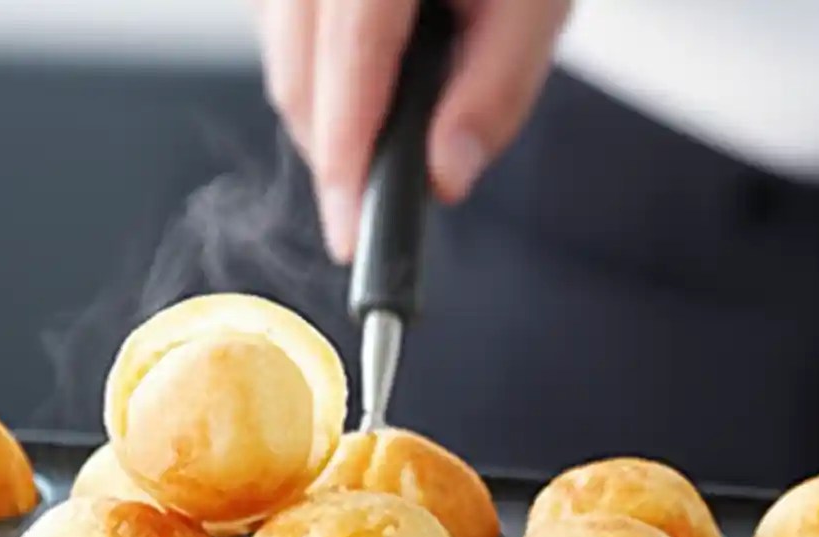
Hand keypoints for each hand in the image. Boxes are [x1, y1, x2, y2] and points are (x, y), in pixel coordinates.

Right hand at [252, 0, 571, 262]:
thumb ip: (495, 89)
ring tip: (393, 125)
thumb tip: (445, 175)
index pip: (347, 66)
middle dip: (337, 157)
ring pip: (284, 67)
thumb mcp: (535, 1)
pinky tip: (369, 81)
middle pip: (298, 81)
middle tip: (381, 202)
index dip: (346, 162)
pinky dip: (321, 81)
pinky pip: (283, 40)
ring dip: (329, 121)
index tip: (352, 232)